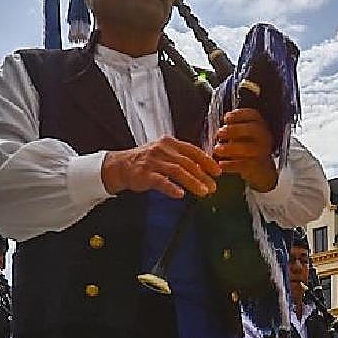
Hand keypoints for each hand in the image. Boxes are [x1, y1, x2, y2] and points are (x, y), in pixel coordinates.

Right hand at [100, 137, 218, 198]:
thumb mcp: (164, 153)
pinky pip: (160, 181)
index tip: (217, 171)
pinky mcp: (144, 174)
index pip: (193, 150)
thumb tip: (203, 168)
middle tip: (213, 187)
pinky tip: (180, 194)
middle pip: (187, 162)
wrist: (120, 165)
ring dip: (192, 182)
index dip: (207, 161)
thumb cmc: (145, 161)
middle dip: (202, 175)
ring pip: (177, 171)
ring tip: (203, 192)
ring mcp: (153, 161)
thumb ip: (181, 157)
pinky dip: (171, 188)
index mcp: (170, 143)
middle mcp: (162, 149)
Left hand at [213, 108, 278, 192]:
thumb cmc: (247, 147)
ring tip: (217, 149)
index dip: (239, 114)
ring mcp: (261, 152)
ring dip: (230, 148)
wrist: (261, 169)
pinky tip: (221, 164)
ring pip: (247, 148)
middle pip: (252, 129)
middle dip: (234, 129)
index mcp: (259, 126)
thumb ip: (232, 129)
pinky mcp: (256, 166)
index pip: (253, 115)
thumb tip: (217, 130)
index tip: (226, 118)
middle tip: (219, 133)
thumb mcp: (242, 135)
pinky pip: (243, 165)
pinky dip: (230, 165)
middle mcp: (263, 137)